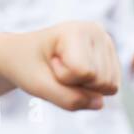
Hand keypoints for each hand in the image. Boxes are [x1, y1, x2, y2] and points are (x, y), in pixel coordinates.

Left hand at [5, 22, 120, 110]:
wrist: (22, 55)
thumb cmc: (27, 67)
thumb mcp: (39, 86)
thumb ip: (68, 99)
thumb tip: (100, 103)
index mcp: (78, 30)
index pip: (84, 73)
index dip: (62, 78)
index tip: (49, 62)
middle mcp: (98, 32)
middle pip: (100, 81)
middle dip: (74, 84)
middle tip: (55, 67)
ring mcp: (107, 44)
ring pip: (109, 87)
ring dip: (83, 87)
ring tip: (65, 69)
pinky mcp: (111, 58)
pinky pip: (110, 88)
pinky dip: (91, 89)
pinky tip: (76, 73)